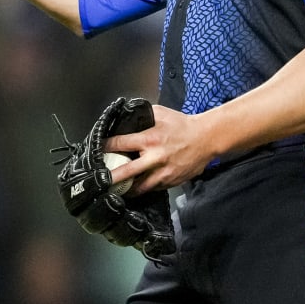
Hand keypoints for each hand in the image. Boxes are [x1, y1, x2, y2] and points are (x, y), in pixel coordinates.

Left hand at [102, 104, 217, 193]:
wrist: (207, 138)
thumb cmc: (183, 125)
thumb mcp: (160, 113)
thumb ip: (142, 115)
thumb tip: (126, 116)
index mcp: (150, 139)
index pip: (121, 143)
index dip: (106, 146)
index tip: (97, 149)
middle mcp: (155, 158)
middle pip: (127, 172)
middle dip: (112, 177)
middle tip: (100, 181)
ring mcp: (164, 172)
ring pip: (140, 187)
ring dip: (127, 189)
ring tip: (115, 190)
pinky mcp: (171, 181)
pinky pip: (153, 188)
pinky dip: (143, 189)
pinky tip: (135, 189)